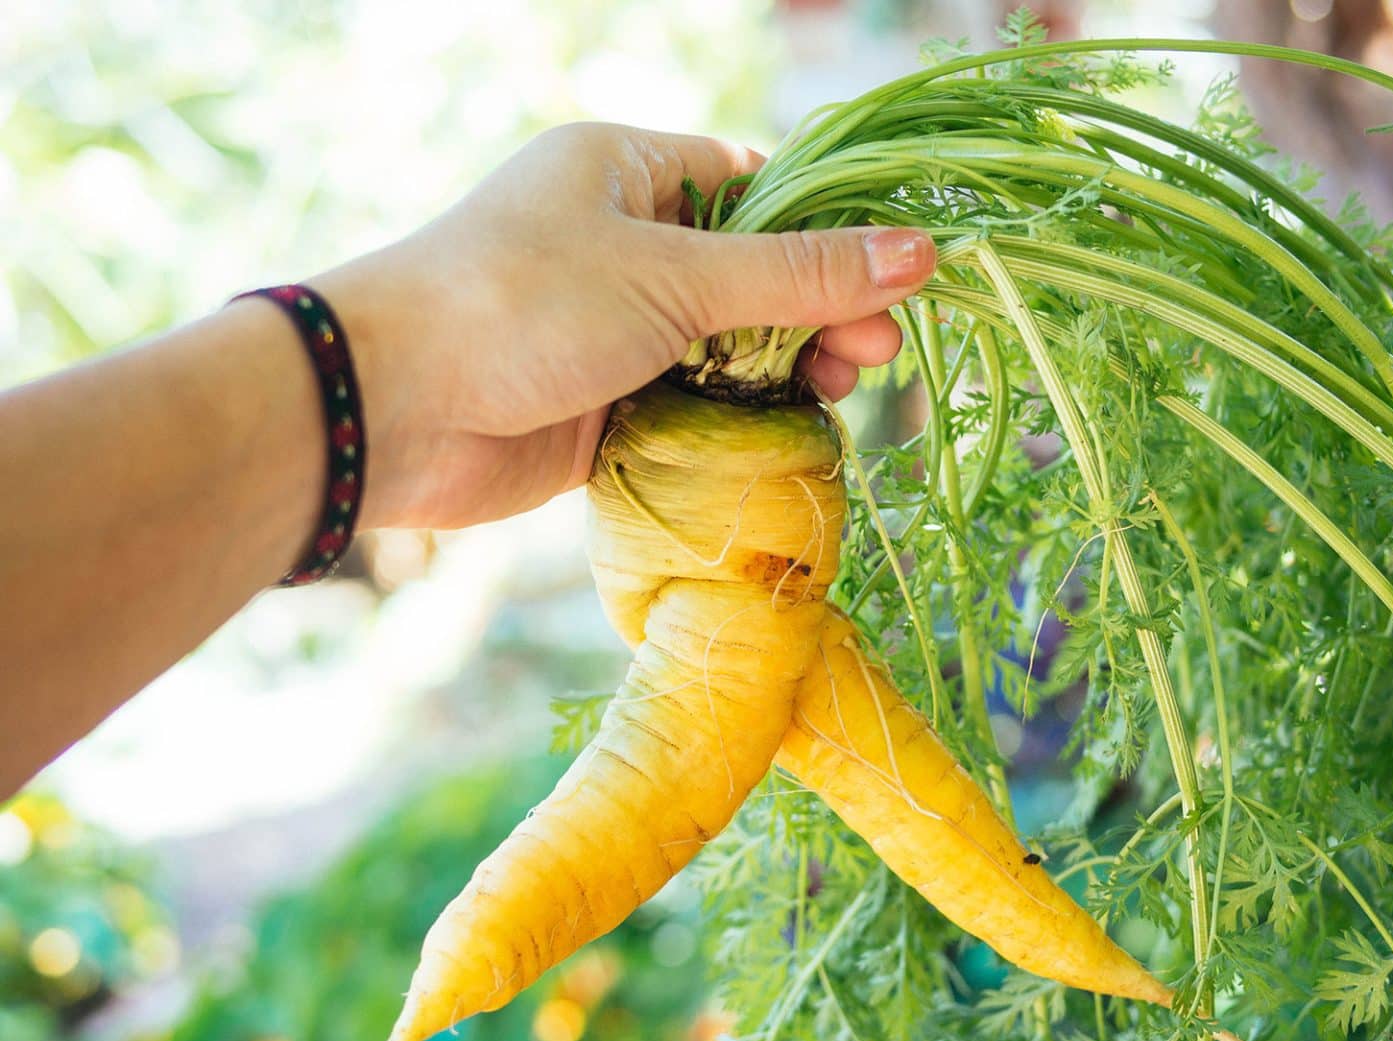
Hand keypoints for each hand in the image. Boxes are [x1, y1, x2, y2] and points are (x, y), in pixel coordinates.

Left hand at [312, 123, 936, 530]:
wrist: (391, 410)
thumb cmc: (521, 304)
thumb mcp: (672, 277)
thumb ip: (796, 276)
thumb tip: (918, 251)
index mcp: (628, 172)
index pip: (754, 186)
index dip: (826, 229)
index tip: (891, 274)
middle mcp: (621, 244)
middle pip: (751, 274)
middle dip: (818, 312)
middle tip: (877, 356)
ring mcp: (611, 329)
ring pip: (726, 347)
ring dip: (786, 370)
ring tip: (845, 392)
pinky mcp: (603, 404)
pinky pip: (693, 404)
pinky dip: (740, 419)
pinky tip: (792, 432)